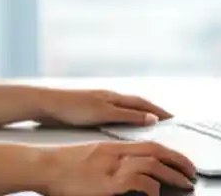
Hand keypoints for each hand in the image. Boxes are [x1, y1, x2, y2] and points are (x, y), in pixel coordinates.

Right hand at [36, 140, 196, 195]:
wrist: (42, 166)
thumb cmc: (62, 166)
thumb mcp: (92, 159)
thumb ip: (112, 164)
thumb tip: (131, 175)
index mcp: (114, 148)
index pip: (150, 146)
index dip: (171, 154)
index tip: (184, 162)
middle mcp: (116, 155)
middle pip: (156, 153)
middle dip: (179, 163)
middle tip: (192, 174)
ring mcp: (111, 169)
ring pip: (152, 166)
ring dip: (172, 176)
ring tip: (184, 185)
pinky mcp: (106, 184)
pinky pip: (137, 183)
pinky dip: (150, 188)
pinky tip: (156, 194)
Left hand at [37, 88, 174, 127]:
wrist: (47, 104)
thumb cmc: (72, 108)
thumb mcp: (104, 113)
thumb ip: (128, 116)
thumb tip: (151, 118)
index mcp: (115, 98)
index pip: (144, 104)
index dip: (159, 111)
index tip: (173, 118)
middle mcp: (110, 98)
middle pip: (137, 104)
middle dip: (153, 110)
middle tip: (167, 119)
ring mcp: (100, 102)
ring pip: (126, 107)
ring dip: (140, 112)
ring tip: (150, 120)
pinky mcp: (91, 109)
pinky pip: (116, 112)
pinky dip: (126, 116)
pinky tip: (123, 122)